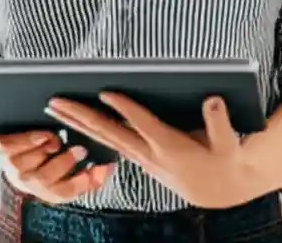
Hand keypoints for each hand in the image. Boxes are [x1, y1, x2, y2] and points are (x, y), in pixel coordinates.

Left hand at [0, 130, 115, 204]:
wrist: (6, 152)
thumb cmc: (42, 161)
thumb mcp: (63, 172)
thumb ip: (85, 173)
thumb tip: (107, 165)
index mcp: (47, 190)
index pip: (68, 192)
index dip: (86, 182)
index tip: (100, 167)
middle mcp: (28, 182)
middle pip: (47, 180)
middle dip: (66, 163)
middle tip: (81, 150)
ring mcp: (13, 167)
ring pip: (33, 161)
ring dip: (49, 148)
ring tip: (57, 140)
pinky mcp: (2, 150)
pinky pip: (14, 146)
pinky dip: (31, 139)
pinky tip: (43, 135)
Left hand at [45, 94, 262, 208]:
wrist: (218, 190)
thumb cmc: (224, 161)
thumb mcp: (228, 143)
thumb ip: (219, 122)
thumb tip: (213, 100)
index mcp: (169, 146)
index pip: (141, 124)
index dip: (124, 107)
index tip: (105, 91)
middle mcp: (148, 153)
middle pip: (108, 132)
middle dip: (81, 115)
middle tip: (57, 100)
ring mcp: (140, 157)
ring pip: (102, 137)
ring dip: (76, 123)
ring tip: (53, 107)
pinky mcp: (138, 157)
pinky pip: (107, 142)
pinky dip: (88, 130)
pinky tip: (74, 121)